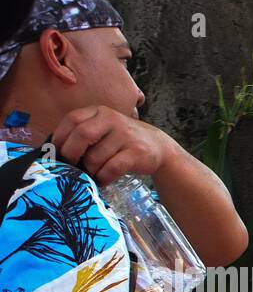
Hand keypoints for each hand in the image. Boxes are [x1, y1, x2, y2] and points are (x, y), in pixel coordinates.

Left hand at [52, 107, 176, 185]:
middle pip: (82, 135)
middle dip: (71, 154)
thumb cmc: (123, 140)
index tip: (56, 151)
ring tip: (93, 174)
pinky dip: (104, 178)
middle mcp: (112, 120)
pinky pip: (111, 169)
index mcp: (100, 112)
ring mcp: (125, 136)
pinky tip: (104, 180)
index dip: (60, 136)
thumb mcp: (104, 128)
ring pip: (96, 156)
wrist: (158, 146)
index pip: (73, 119)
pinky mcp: (136, 153)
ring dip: (90, 170)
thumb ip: (84, 132)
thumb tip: (56, 150)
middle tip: (71, 165)